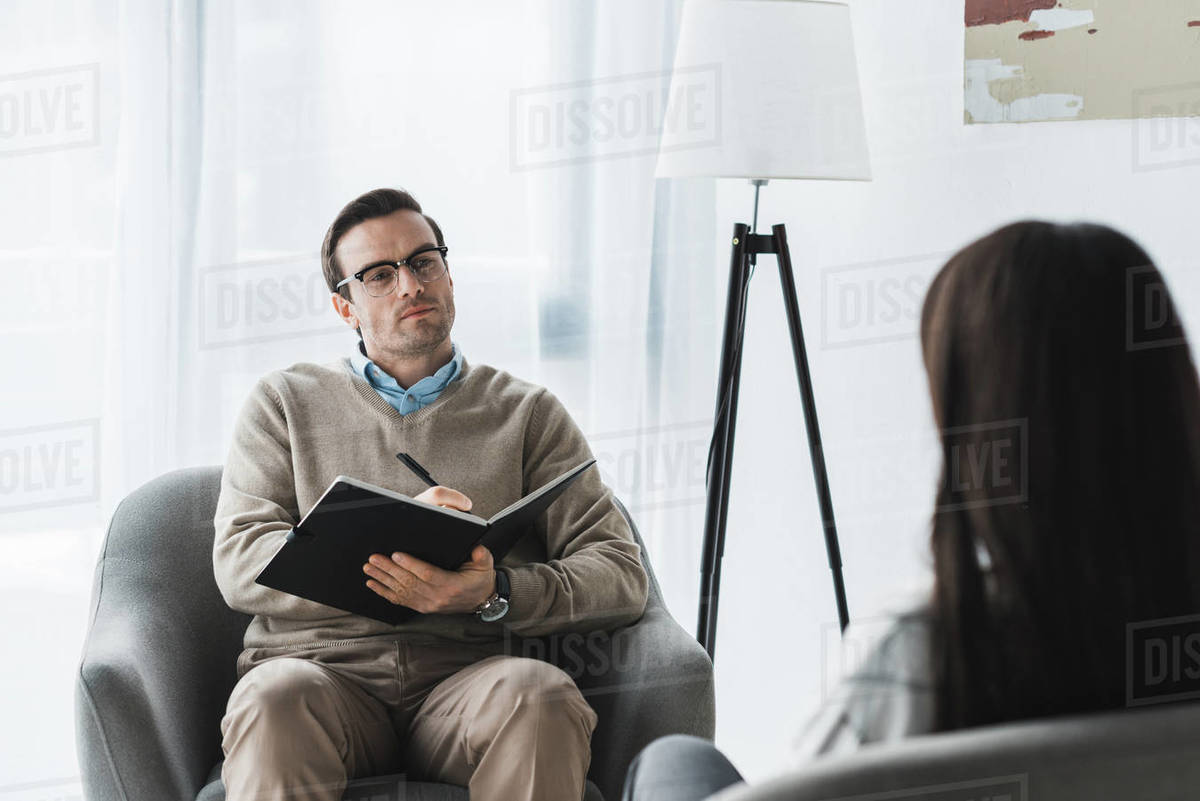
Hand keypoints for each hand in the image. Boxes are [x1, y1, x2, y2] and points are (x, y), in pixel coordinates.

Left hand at [362, 486, 495, 613]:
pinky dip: (384, 592)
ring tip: (369, 568)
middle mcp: (438, 597)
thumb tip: (475, 547)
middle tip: (374, 558)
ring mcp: (428, 604)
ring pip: (401, 591)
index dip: (411, 565)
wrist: (482, 600)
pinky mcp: (423, 607)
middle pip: (409, 582)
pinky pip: (400, 601)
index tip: (396, 554)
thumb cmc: (481, 578)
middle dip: (389, 569)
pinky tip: (372, 584)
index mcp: (452, 585)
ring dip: (383, 579)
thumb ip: (481, 554)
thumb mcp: (485, 564)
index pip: (427, 574)